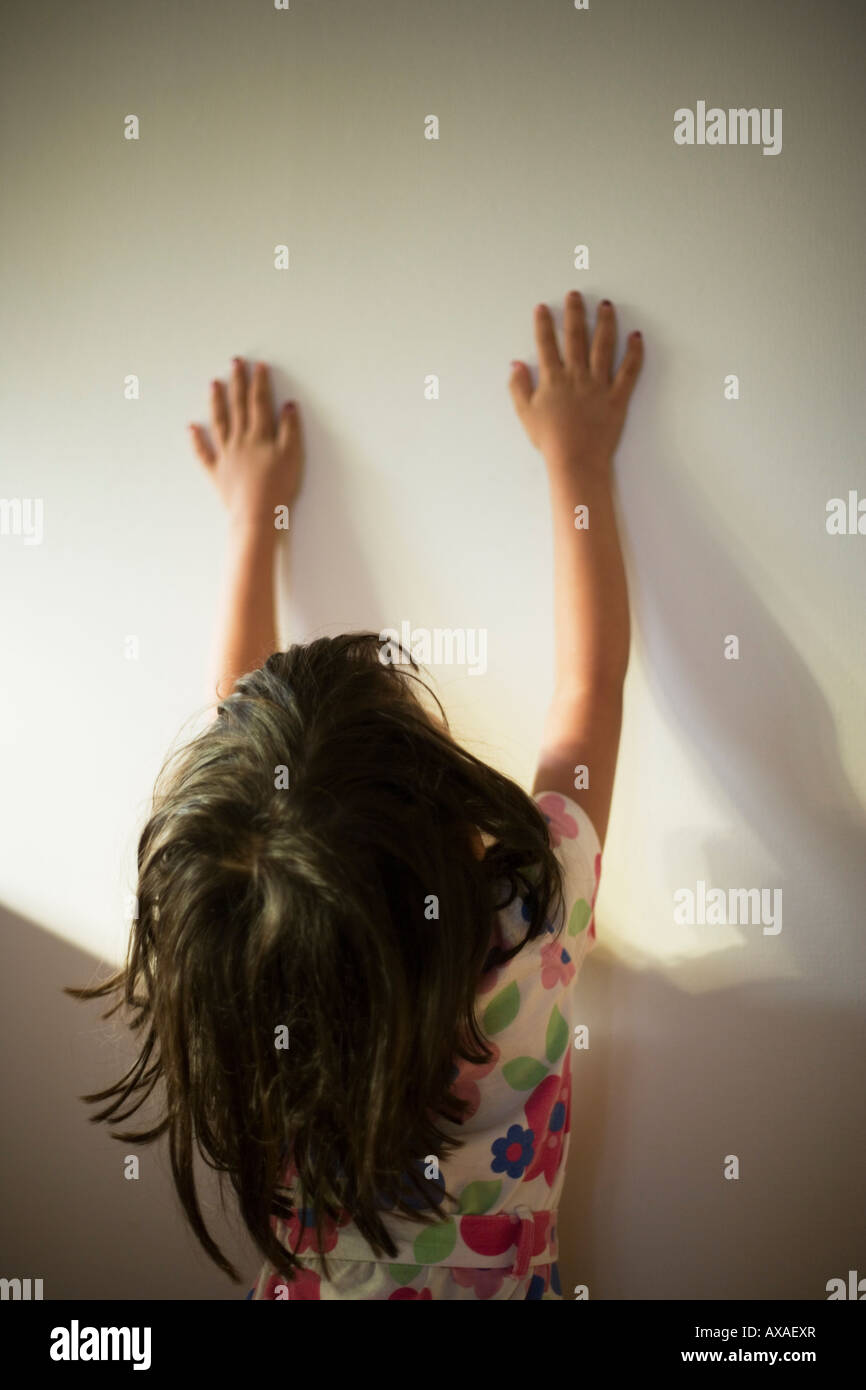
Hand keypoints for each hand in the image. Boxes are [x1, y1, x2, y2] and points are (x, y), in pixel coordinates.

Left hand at [189, 357, 303, 527]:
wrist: (256, 514)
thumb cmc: (278, 487)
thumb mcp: (292, 456)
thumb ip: (290, 429)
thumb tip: (288, 405)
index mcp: (259, 434)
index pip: (259, 401)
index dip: (259, 382)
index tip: (258, 366)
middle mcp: (240, 440)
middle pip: (238, 405)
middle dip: (237, 382)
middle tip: (235, 362)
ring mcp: (226, 455)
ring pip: (219, 422)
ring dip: (217, 402)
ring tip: (214, 384)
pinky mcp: (217, 472)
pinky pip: (204, 453)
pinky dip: (196, 440)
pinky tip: (192, 428)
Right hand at [509, 294, 642, 470]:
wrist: (575, 460)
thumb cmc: (550, 441)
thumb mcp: (526, 414)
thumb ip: (519, 387)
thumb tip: (516, 365)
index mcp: (553, 379)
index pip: (547, 344)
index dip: (544, 324)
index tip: (543, 308)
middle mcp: (576, 375)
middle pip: (576, 337)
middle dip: (575, 313)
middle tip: (576, 295)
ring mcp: (599, 384)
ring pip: (603, 346)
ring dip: (605, 323)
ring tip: (606, 306)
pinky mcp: (617, 396)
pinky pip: (628, 371)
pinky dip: (634, 353)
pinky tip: (636, 336)